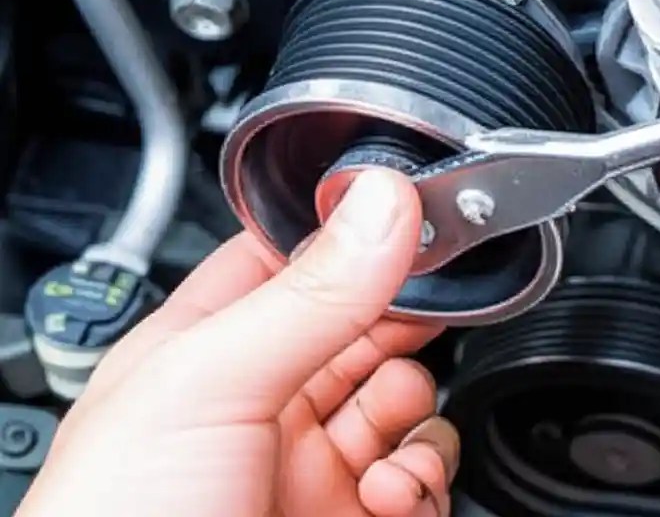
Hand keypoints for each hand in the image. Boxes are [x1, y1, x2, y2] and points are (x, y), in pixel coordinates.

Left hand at [17, 169, 458, 516]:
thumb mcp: (205, 387)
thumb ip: (305, 295)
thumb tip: (383, 203)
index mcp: (204, 352)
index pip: (291, 260)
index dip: (354, 236)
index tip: (411, 219)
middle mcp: (264, 406)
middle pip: (368, 327)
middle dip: (403, 327)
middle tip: (420, 323)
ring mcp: (315, 470)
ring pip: (409, 401)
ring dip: (414, 414)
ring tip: (383, 437)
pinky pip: (424, 476)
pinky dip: (424, 478)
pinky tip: (389, 491)